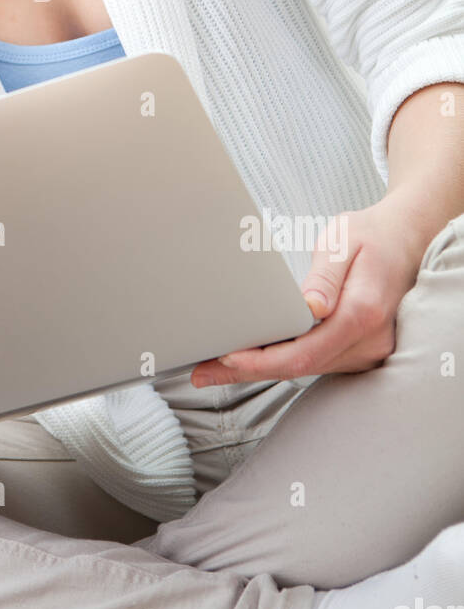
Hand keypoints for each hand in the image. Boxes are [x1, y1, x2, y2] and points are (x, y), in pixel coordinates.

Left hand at [190, 192, 433, 387]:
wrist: (406, 237)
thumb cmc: (371, 235)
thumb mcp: (344, 241)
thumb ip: (326, 276)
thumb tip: (311, 307)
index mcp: (362, 314)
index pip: (304, 353)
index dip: (262, 361)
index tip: (227, 357)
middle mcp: (369, 341)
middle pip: (300, 367)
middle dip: (249, 371)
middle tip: (203, 373)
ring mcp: (368, 350)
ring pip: (308, 368)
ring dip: (263, 369)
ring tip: (217, 368)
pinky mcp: (361, 349)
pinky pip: (317, 361)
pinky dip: (283, 361)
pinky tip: (254, 358)